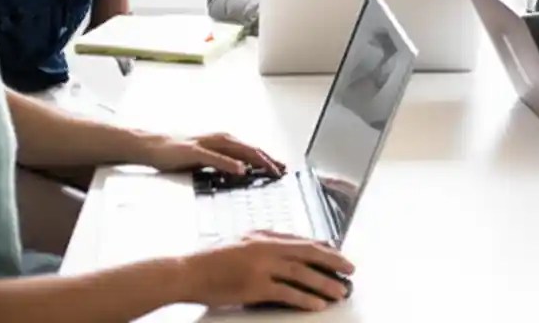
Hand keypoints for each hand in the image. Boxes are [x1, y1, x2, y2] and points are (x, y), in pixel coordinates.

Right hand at [141, 132, 283, 175]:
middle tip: (283, 172)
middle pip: (251, 149)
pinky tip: (241, 169)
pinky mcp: (194, 151)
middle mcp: (221, 139)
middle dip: (270, 161)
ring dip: (257, 160)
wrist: (153, 145)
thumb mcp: (207, 158)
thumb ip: (224, 163)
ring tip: (271, 170)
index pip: (253, 150)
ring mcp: (208, 144)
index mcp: (225, 141)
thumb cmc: (180, 152)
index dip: (270, 159)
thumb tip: (243, 172)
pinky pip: (216, 157)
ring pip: (239, 151)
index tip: (283, 169)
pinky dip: (230, 163)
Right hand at [183, 231, 353, 310]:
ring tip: (340, 291)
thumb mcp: (240, 241)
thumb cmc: (210, 259)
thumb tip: (286, 248)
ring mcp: (262, 266)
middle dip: (333, 261)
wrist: (188, 271)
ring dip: (324, 283)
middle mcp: (266, 247)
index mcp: (264, 235)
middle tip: (350, 269)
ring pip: (302, 273)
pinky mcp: (256, 286)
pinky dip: (306, 298)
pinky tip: (317, 303)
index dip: (323, 249)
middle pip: (308, 252)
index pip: (301, 240)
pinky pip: (288, 293)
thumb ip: (263, 243)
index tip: (337, 255)